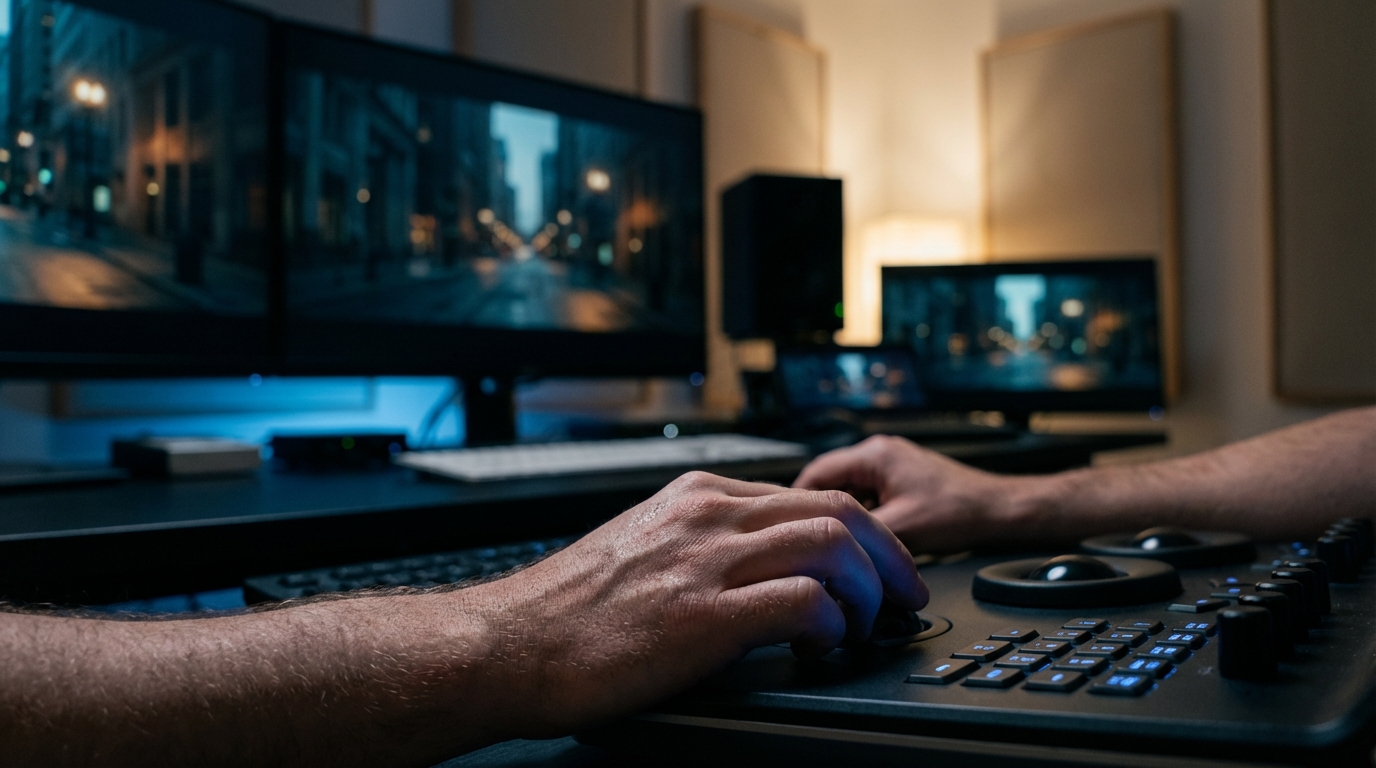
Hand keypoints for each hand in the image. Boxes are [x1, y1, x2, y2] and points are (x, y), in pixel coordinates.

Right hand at [471, 470, 926, 736]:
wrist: (508, 646)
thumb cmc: (567, 612)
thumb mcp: (640, 547)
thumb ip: (696, 543)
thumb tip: (751, 564)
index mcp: (695, 498)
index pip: (807, 495)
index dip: (861, 533)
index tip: (879, 566)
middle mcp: (707, 517)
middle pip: (838, 511)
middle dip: (889, 555)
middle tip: (904, 596)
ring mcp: (706, 562)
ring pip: (834, 544)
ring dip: (870, 589)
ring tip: (870, 625)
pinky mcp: (703, 617)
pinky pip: (803, 602)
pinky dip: (832, 623)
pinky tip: (823, 646)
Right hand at [793, 435, 1032, 553]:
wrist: (1002, 512)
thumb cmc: (961, 512)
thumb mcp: (900, 530)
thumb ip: (860, 542)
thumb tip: (830, 561)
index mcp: (873, 455)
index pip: (812, 475)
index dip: (795, 506)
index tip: (785, 532)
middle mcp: (880, 454)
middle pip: (828, 485)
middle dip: (819, 516)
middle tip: (808, 545)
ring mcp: (892, 466)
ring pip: (848, 495)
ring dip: (843, 521)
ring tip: (835, 548)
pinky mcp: (903, 481)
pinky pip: (868, 500)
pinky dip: (862, 521)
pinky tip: (862, 545)